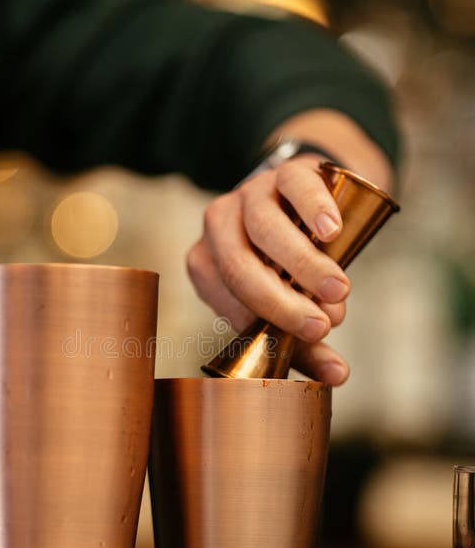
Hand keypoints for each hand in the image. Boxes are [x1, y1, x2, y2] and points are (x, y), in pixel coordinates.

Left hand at [187, 155, 350, 385]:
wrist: (305, 201)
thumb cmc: (287, 264)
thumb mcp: (290, 303)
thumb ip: (306, 343)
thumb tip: (338, 375)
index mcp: (208, 266)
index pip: (230, 302)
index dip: (269, 323)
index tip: (312, 339)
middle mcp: (219, 228)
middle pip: (239, 268)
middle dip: (282, 302)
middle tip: (323, 325)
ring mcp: (249, 195)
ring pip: (265, 229)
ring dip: (304, 265)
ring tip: (339, 291)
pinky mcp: (284, 172)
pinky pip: (294, 187)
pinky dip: (314, 210)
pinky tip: (333, 232)